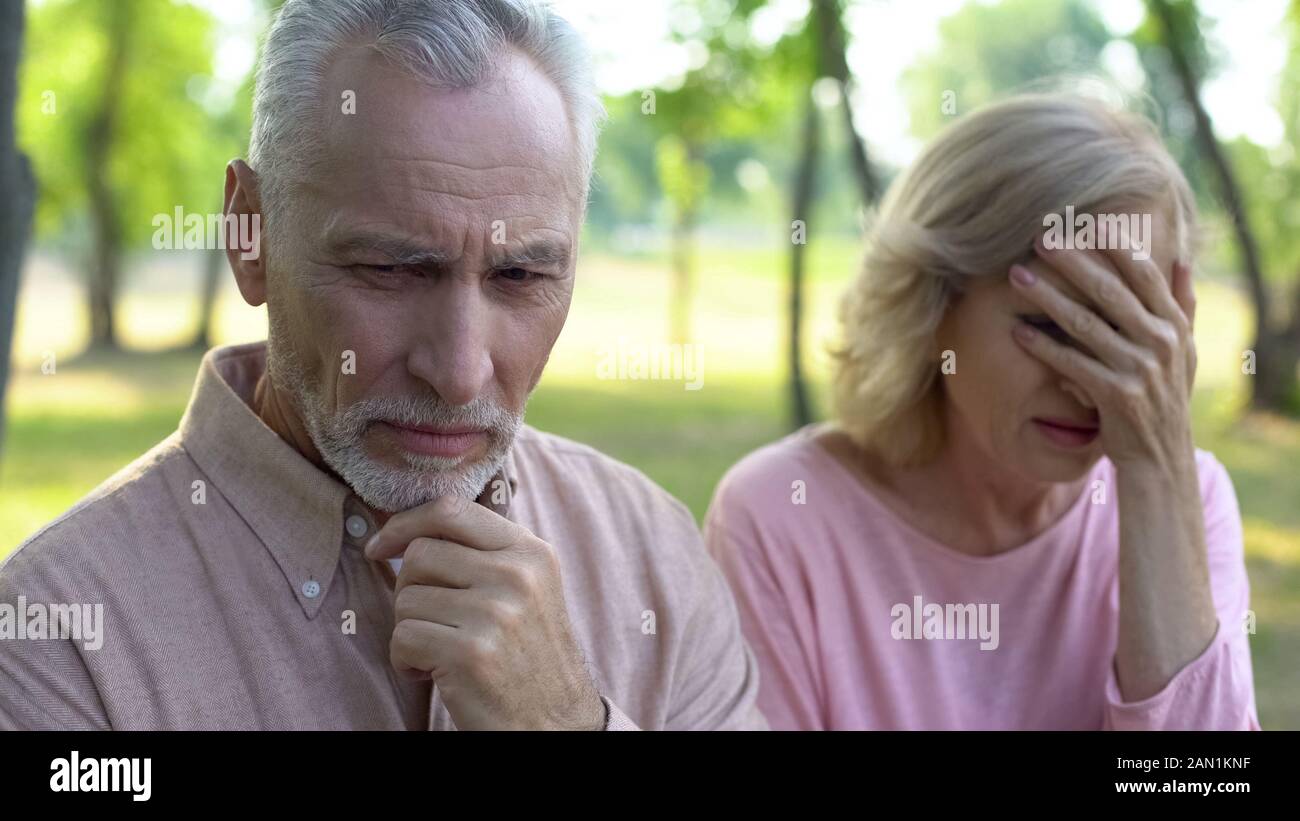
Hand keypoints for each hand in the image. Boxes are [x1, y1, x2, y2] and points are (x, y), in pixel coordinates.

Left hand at [364, 495, 604, 729]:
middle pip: (420, 553)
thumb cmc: (527, 656)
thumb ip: (485, 552)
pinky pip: (402, 637)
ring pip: (406, 598)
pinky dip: (406, 661)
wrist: (554, 724)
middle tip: (431, 620)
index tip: (382, 545)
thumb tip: (411, 526)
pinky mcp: (469, 653)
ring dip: (410, 630)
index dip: (405, 522)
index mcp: (530, 552)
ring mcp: (495, 613)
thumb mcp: (527, 589)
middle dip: (409, 589)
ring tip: (442, 651)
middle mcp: (516, 575)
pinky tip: (436, 673)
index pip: (451, 509)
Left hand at [1010, 219, 1197, 469]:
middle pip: (1110, 291)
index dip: (1113, 245)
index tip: (1082, 222)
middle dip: (1072, 262)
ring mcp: (1140, 369)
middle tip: (1039, 239)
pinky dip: (1043, 345)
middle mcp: (1161, 342)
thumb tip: (1181, 260)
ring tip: (1016, 277)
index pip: (1143, 273)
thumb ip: (1182, 306)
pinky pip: (1071, 363)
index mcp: (1174, 325)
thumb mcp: (1184, 352)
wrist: (1160, 458)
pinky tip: (1017, 329)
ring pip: (1085, 323)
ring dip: (1047, 297)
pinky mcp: (1117, 395)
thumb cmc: (1164, 400)